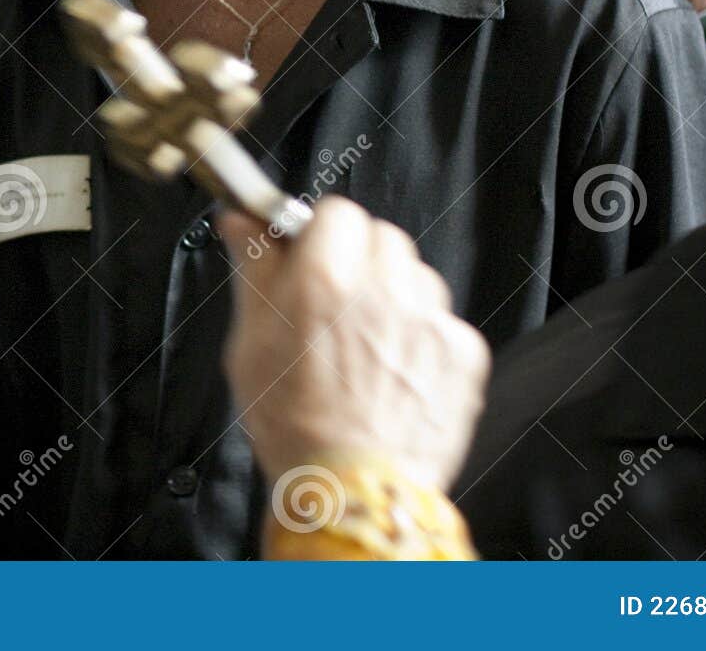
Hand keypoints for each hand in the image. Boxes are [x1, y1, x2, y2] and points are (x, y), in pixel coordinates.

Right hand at [218, 196, 489, 492]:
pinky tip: (394, 371)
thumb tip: (243, 222)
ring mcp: (430, 319)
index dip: (319, 232)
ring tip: (366, 343)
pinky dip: (422, 334)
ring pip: (416, 274)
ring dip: (394, 292)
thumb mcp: (250, 344)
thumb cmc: (294, 426)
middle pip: (380, 235)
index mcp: (323, 280)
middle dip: (357, 258)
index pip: (335, 210)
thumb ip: (254, 270)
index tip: (308, 255)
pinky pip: (443, 319)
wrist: (353, 494)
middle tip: (334, 301)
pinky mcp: (462, 351)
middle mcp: (383, 289)